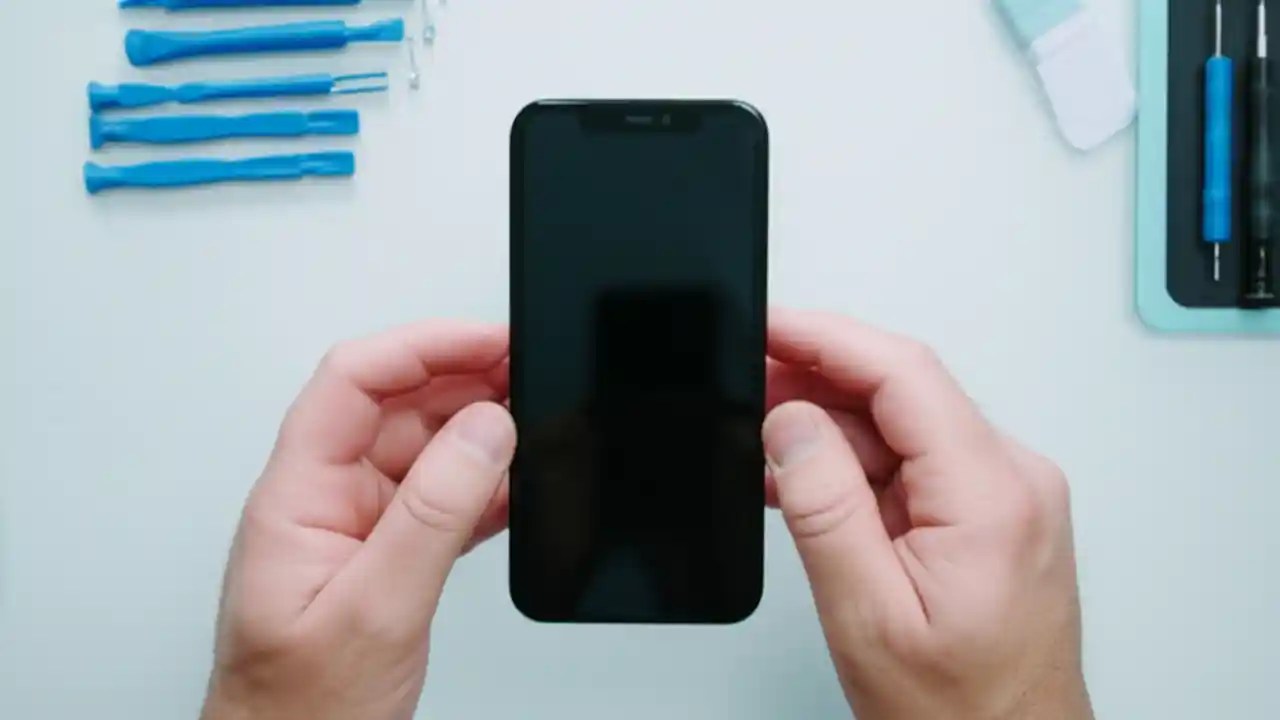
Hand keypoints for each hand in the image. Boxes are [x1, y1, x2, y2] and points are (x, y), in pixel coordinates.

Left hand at [202, 321, 515, 719]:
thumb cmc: (300, 712)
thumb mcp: (375, 609)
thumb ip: (432, 514)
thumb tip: (486, 430)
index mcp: (298, 497)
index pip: (353, 382)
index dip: (423, 346)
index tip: (489, 341)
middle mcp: (325, 501)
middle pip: (395, 406)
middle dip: (463, 379)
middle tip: (530, 372)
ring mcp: (358, 528)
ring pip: (425, 449)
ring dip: (481, 432)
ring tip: (537, 421)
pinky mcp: (389, 558)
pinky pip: (442, 499)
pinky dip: (486, 486)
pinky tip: (521, 484)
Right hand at [764, 310, 1091, 719]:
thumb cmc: (960, 712)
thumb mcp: (868, 615)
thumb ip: (825, 508)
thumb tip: (792, 423)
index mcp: (991, 496)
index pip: (903, 375)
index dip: (826, 337)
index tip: (769, 326)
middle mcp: (1011, 482)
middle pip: (901, 392)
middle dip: (816, 380)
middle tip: (747, 385)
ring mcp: (1004, 496)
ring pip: (901, 426)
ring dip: (830, 427)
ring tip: (763, 443)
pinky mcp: (988, 513)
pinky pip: (913, 462)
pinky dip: (855, 463)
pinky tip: (806, 478)